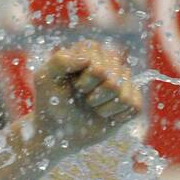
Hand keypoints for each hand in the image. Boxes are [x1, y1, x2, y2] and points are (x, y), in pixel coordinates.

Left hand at [30, 40, 141, 160]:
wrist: (58, 129)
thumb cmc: (51, 102)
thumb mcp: (45, 79)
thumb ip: (59, 61)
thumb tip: (87, 59)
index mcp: (91, 50)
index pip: (99, 69)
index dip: (84, 83)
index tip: (73, 86)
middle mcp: (110, 59)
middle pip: (113, 82)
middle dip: (93, 96)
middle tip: (82, 97)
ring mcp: (123, 78)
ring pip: (123, 95)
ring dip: (102, 107)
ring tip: (91, 105)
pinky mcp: (133, 97)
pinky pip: (134, 106)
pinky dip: (115, 116)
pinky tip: (104, 113)